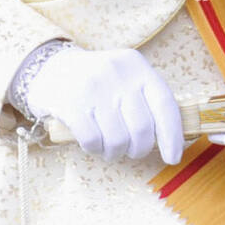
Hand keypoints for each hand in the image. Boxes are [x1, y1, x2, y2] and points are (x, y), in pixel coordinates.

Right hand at [24, 47, 184, 165]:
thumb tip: (173, 139)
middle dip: (138, 149)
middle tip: (130, 150)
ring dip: (114, 152)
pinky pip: (92, 142)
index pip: (165, 104)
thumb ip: (147, 100)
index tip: (173, 158)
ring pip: (117, 141)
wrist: (51, 68)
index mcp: (137, 66)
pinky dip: (94, 150)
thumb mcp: (126, 78)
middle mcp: (117, 74)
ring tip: (107, 146)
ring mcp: (93, 88)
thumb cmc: (98, 83)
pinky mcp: (71, 104)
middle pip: (142, 129)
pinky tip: (92, 142)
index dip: (173, 136)